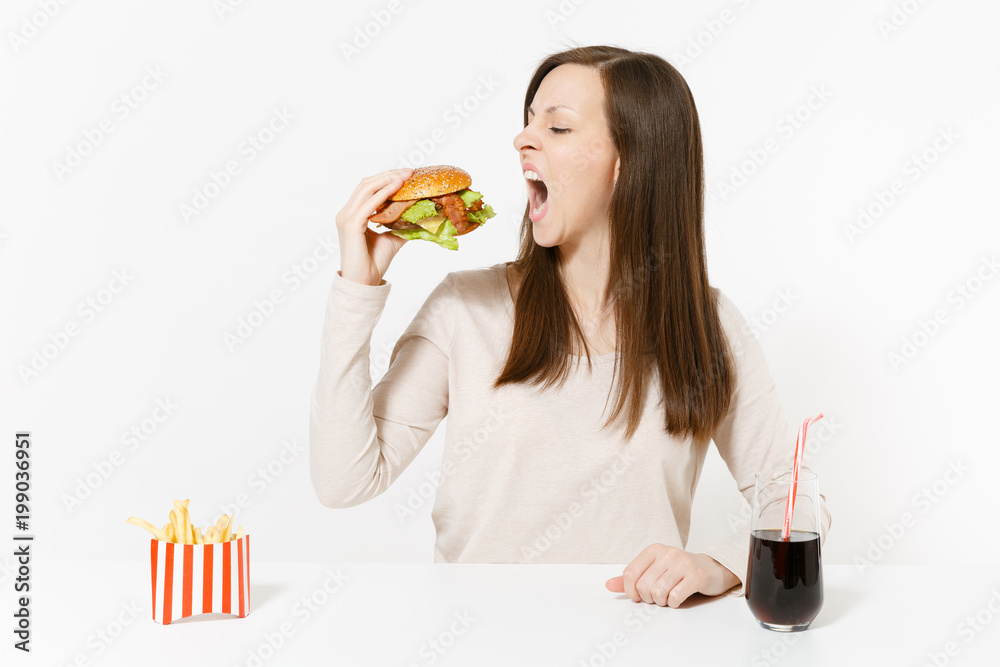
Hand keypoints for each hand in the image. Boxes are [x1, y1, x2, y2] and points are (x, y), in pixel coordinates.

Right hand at [335, 168, 413, 285]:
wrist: (364, 283)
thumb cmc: (374, 262)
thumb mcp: (393, 238)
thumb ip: (402, 224)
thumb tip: (422, 216)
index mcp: (352, 214)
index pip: (368, 188)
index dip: (386, 178)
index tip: (406, 174)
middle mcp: (346, 213)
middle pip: (367, 183)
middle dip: (389, 174)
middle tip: (410, 171)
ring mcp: (346, 218)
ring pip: (366, 188)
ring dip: (387, 179)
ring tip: (406, 175)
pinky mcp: (351, 225)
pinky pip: (369, 204)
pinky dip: (384, 193)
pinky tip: (398, 187)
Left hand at [604, 544, 739, 607]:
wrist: (712, 569)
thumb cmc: (679, 571)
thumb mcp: (654, 570)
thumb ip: (631, 578)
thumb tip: (608, 585)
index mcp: (653, 550)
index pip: (629, 573)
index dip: (630, 591)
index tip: (638, 596)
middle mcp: (667, 553)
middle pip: (644, 586)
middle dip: (648, 598)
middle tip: (658, 597)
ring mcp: (683, 563)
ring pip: (658, 592)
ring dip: (662, 602)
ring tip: (668, 597)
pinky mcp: (697, 575)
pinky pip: (675, 597)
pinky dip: (674, 604)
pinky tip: (678, 598)